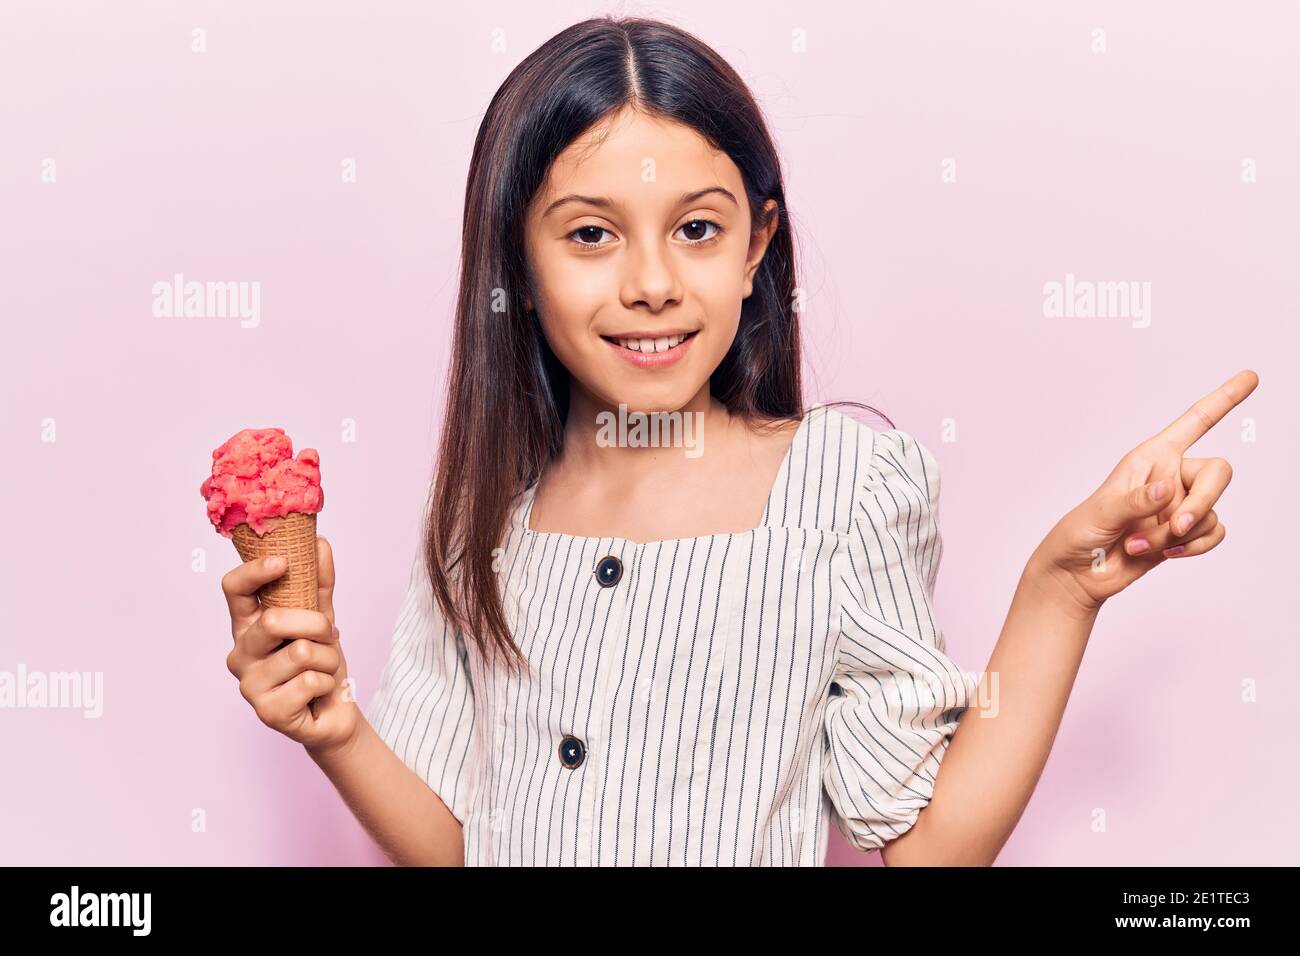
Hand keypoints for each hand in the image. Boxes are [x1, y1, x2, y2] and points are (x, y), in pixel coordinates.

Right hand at [222, 536, 360, 758]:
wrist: (336, 709)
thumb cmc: (320, 662)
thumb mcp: (321, 617)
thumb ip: (318, 583)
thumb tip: (319, 542)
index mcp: (247, 626)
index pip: (234, 590)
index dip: (254, 571)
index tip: (283, 562)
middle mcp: (240, 653)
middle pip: (274, 621)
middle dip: (316, 624)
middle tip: (328, 637)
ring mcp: (249, 685)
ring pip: (300, 652)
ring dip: (328, 658)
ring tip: (322, 669)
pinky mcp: (267, 712)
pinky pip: (311, 681)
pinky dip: (328, 683)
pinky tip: (318, 693)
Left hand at [1030, 369, 1258, 615]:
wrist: (1078, 573)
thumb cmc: (1079, 534)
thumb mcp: (1100, 513)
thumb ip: (1134, 502)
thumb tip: (1166, 489)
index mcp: (1149, 458)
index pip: (1194, 423)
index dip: (1223, 400)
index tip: (1250, 377)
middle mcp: (1169, 477)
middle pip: (1218, 473)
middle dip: (1202, 502)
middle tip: (1176, 526)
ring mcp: (1178, 505)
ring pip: (1211, 511)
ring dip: (1180, 534)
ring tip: (1139, 545)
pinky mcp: (1184, 533)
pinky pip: (1213, 533)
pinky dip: (1193, 547)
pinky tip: (1163, 554)